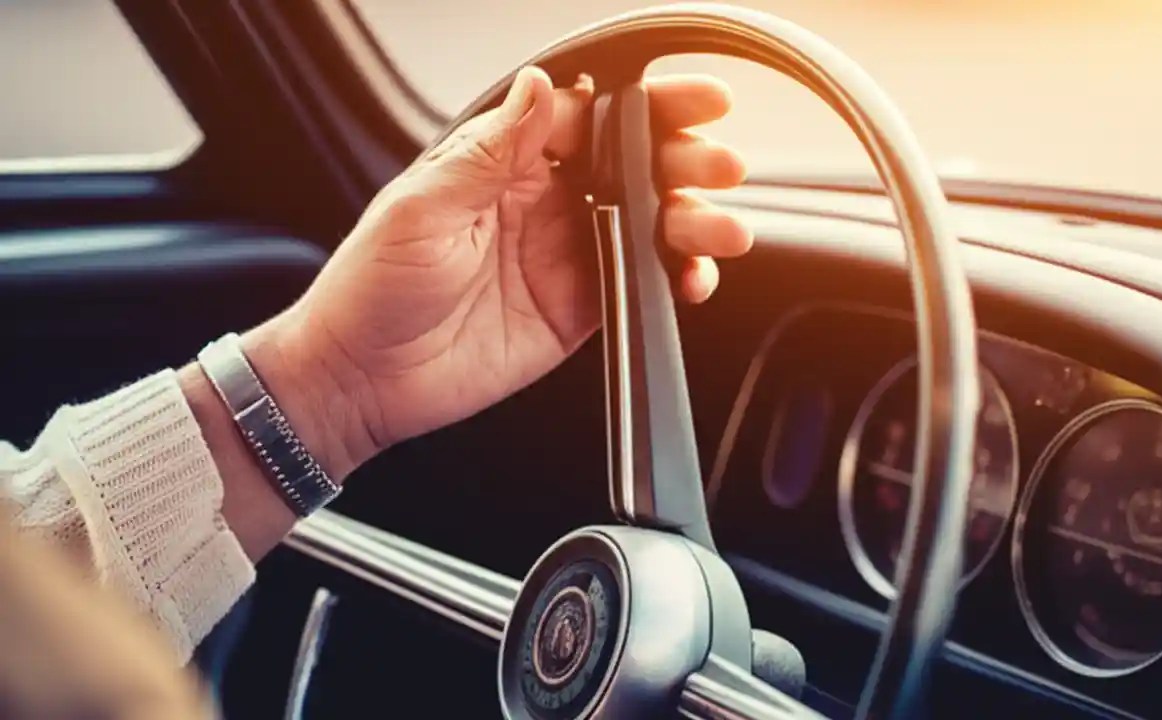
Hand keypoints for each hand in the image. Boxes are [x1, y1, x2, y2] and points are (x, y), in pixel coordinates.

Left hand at [246, 66, 750, 479]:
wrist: (362, 379)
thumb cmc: (372, 286)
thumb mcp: (424, 207)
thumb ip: (491, 150)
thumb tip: (542, 85)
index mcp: (505, 161)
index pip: (592, 116)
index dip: (649, 105)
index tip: (694, 102)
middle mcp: (544, 201)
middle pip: (634, 165)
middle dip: (685, 159)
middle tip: (720, 165)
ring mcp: (566, 255)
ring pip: (651, 224)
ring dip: (694, 221)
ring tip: (724, 229)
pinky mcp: (579, 308)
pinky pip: (643, 284)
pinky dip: (676, 279)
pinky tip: (693, 278)